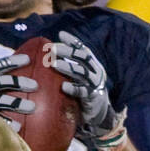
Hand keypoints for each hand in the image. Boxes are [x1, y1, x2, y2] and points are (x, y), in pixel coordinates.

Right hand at [0, 53, 36, 140]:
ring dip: (18, 103)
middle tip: (35, 85)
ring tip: (32, 107)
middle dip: (19, 82)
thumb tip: (22, 78)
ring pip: (2, 100)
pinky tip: (18, 127)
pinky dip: (8, 123)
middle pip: (2, 82)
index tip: (28, 59)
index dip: (12, 61)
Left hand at [48, 30, 124, 149]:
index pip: (83, 49)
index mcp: (93, 65)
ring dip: (67, 67)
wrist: (100, 115)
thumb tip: (49, 55)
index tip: (61, 35)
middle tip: (52, 49)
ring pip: (81, 72)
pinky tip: (63, 86)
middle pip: (82, 57)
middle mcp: (96, 72)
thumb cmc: (85, 93)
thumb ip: (70, 67)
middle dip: (67, 51)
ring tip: (54, 64)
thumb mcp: (80, 78)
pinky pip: (83, 92)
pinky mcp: (93, 98)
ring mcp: (95, 84)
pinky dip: (73, 88)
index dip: (73, 41)